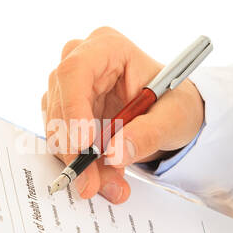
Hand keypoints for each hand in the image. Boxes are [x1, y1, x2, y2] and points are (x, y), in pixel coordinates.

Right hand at [42, 27, 204, 202]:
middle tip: (93, 184)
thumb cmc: (174, 103)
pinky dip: (83, 166)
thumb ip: (147, 133)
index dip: (73, 107)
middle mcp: (81, 62)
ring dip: (82, 164)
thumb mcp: (173, 118)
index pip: (75, 71)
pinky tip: (107, 179)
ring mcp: (69, 89)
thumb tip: (115, 154)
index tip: (84, 144)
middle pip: (60, 104)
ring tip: (114, 185)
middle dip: (75, 150)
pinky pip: (63, 144)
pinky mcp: (66, 113)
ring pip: (58, 130)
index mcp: (108, 47)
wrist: (171, 115)